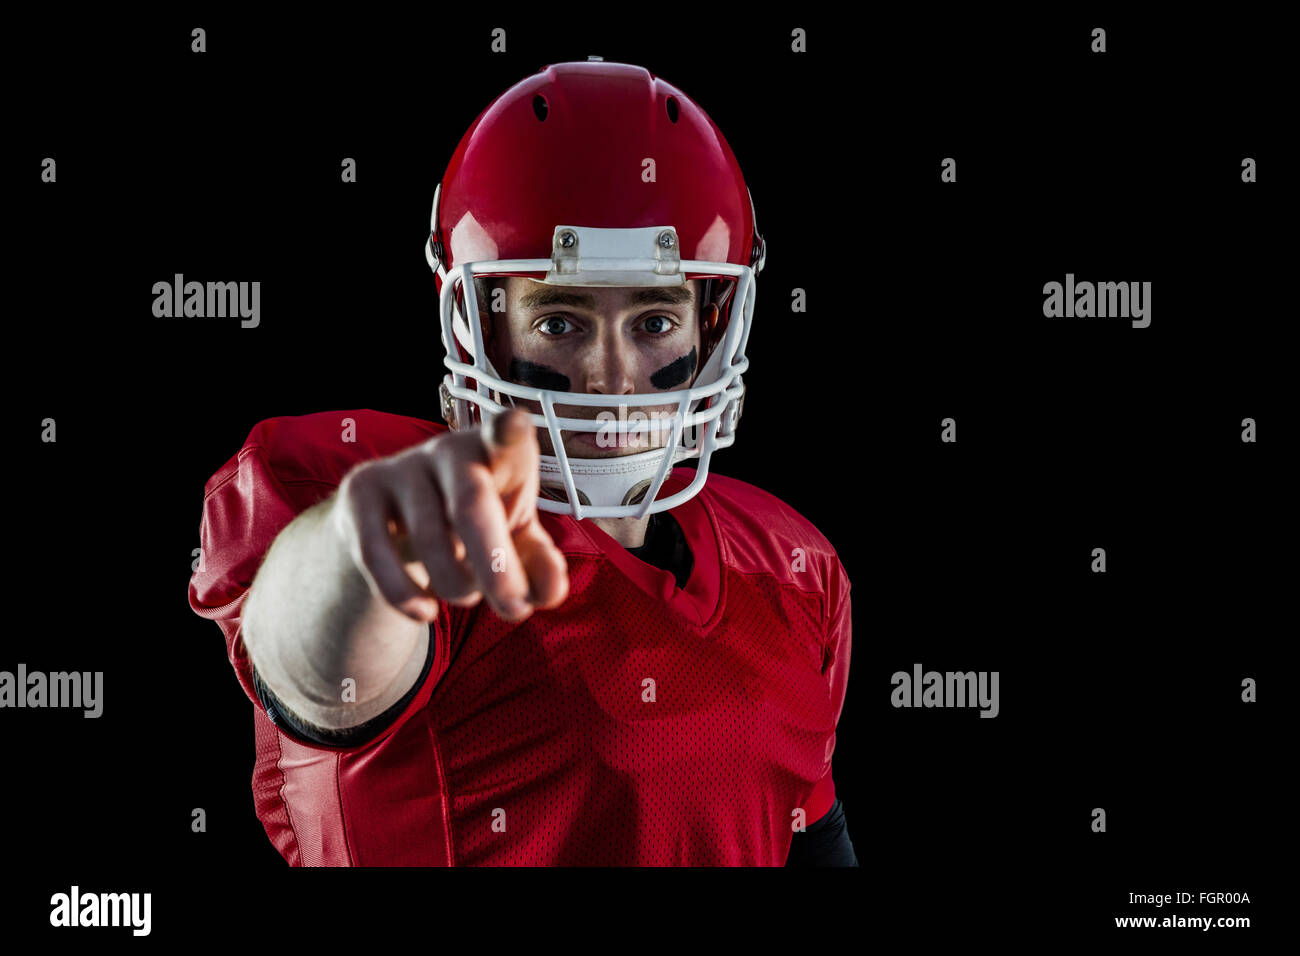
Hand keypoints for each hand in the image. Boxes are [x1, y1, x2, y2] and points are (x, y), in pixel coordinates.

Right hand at [331, 408, 568, 621]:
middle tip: (513, 607)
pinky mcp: (361, 492)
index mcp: (498, 453)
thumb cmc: (473, 523)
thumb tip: (550, 593)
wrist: (399, 522)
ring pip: (430, 538)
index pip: (506, 436)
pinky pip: (377, 553)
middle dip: (496, 565)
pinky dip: (404, 594)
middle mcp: (449, 450)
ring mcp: (402, 467)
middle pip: (471, 503)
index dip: (509, 431)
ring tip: (467, 596)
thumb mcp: (513, 540)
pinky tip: (424, 613)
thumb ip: (539, 564)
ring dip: (456, 584)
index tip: (515, 424)